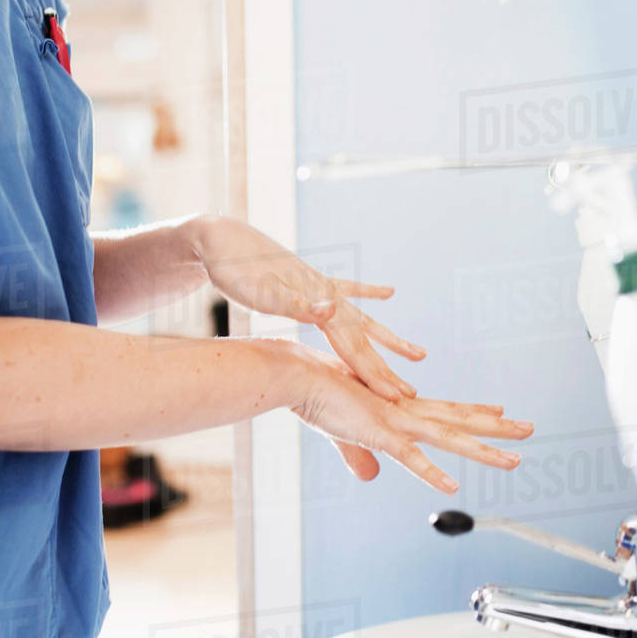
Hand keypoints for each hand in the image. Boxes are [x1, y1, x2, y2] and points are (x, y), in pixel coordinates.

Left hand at [197, 216, 425, 400]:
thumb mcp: (263, 293)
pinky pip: (348, 290)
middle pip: (363, 339)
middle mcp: (327, 296)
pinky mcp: (310, 281)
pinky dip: (368, 292)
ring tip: (417, 352)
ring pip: (362, 321)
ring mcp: (322, 286)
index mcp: (318, 304)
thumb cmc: (236, 271)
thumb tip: (333, 312)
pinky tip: (388, 292)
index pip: (353, 349)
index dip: (374, 374)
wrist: (219, 239)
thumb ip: (299, 305)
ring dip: (387, 339)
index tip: (396, 398)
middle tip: (413, 392)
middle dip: (387, 368)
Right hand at [290, 348, 532, 491]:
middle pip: (461, 420)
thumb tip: (371, 477)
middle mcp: (406, 411)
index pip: (447, 411)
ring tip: (515, 459)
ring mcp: (396, 422)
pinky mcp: (378, 434)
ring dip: (484, 450)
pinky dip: (432, 474)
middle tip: (530, 428)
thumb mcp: (344, 434)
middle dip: (497, 427)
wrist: (299, 376)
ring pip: (450, 438)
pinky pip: (411, 458)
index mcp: (400, 408)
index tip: (501, 410)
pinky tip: (453, 487)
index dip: (475, 412)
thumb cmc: (318, 397)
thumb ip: (359, 456)